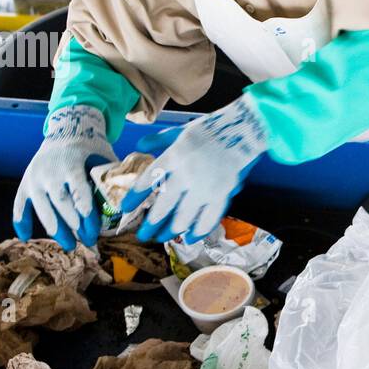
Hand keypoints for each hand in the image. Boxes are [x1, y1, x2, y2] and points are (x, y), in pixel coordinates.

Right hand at [12, 105, 115, 250]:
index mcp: (71, 162)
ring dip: (55, 229)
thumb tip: (133, 201)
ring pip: (41, 208)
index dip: (85, 210)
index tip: (92, 228)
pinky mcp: (25, 183)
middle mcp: (49, 171)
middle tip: (88, 241)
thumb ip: (114, 176)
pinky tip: (25, 237)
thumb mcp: (103, 156)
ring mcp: (34, 178)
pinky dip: (21, 221)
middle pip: (60, 203)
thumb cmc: (90, 149)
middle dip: (74, 225)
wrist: (65, 131)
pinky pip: (20, 205)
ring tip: (70, 245)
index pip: (78, 189)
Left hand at [121, 92, 266, 244]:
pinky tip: (189, 238)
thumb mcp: (180, 131)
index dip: (135, 197)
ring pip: (184, 218)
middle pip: (163, 206)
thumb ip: (159, 140)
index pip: (148, 180)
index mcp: (174, 156)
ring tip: (163, 237)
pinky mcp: (223, 195)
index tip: (126, 209)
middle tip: (143, 235)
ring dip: (171, 230)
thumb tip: (140, 145)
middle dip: (151, 224)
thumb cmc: (209, 130)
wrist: (243, 131)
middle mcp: (187, 175)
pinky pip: (208, 219)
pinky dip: (198, 231)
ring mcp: (206, 187)